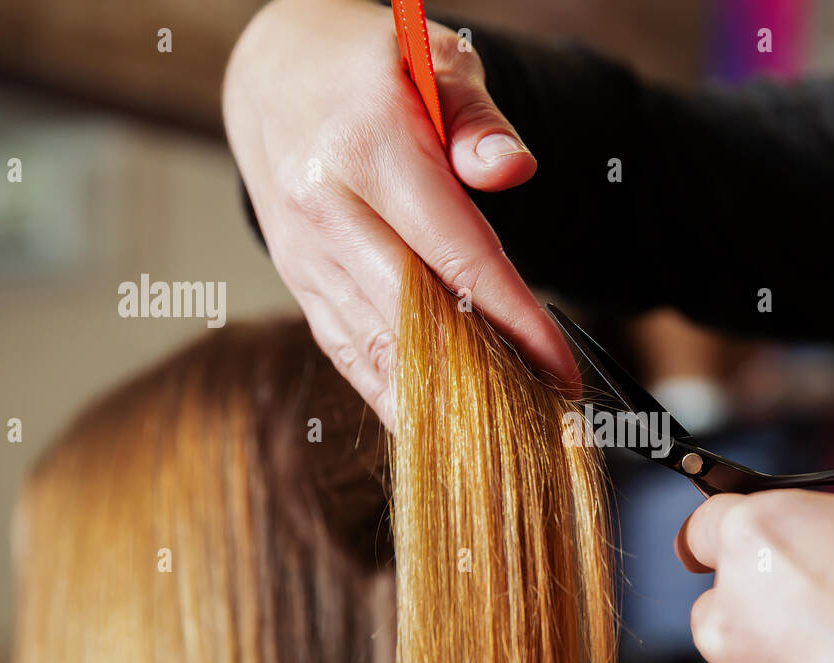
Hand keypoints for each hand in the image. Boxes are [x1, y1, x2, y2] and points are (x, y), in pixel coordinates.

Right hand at [223, 0, 577, 427]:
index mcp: (364, 149)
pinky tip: (436, 431)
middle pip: (416, 315)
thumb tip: (512, 170)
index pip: (456, 254)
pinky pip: (348, 354)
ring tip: (503, 432)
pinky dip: (393, 397)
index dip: (515, 320)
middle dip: (485, 373)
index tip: (561, 371)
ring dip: (442, 400)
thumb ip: (479, 118)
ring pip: (378, 348)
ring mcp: (302, 254)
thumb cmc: (372, 66)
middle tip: (543, 414)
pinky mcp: (298, 282)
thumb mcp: (435, 58)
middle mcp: (324, 208)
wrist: (273, 71)